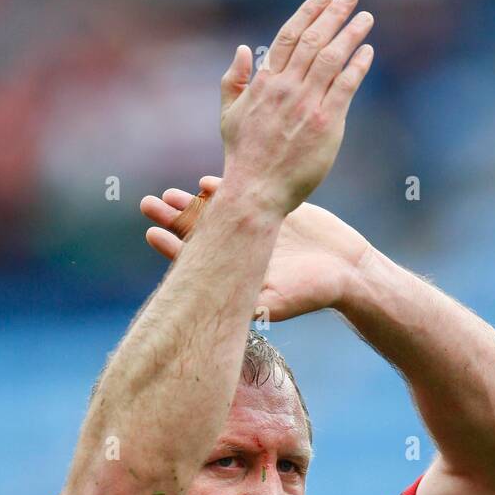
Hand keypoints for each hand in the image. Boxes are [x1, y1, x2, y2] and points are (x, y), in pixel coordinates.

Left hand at [140, 175, 372, 320]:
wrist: (349, 270)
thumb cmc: (315, 292)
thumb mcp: (280, 301)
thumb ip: (251, 303)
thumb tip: (222, 312)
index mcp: (236, 273)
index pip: (196, 260)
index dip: (172, 247)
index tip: (151, 235)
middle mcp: (241, 251)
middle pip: (198, 234)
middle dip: (172, 219)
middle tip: (146, 204)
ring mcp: (255, 230)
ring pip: (215, 214)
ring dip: (189, 204)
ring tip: (166, 194)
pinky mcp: (272, 211)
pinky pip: (243, 196)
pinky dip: (223, 190)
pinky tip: (204, 182)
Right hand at [216, 0, 373, 216]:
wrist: (256, 192)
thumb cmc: (242, 157)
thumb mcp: (228, 115)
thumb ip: (234, 81)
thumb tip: (243, 50)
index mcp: (265, 83)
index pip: (289, 36)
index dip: (308, 12)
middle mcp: (286, 88)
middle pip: (314, 39)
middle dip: (334, 13)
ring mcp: (307, 105)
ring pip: (332, 57)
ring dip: (351, 33)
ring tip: (365, 18)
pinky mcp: (326, 124)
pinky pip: (346, 86)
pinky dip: (358, 65)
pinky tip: (367, 51)